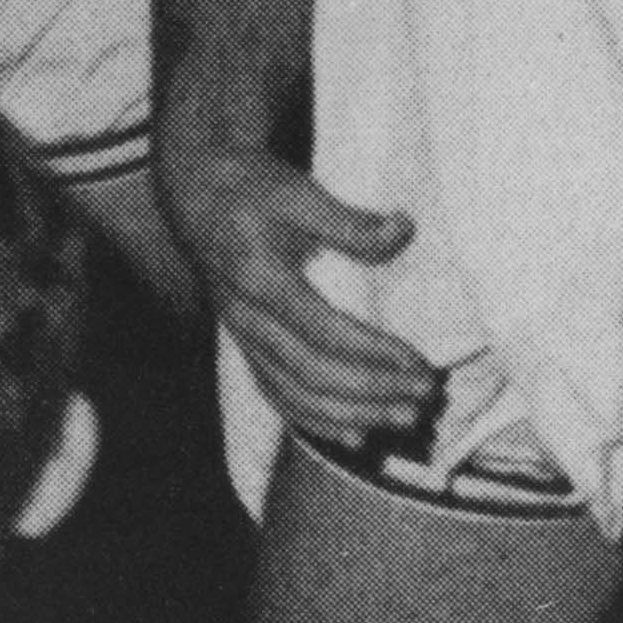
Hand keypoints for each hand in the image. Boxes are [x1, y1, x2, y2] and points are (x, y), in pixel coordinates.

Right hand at [155, 118, 437, 446]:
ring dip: (352, 414)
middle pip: (310, 373)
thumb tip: (402, 229)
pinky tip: (356, 435)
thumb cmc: (252, 187)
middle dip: (371, 392)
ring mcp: (243, 337)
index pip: (322, 331)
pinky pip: (279, 396)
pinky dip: (317, 420)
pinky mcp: (247, 346)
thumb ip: (348, 220)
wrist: (198, 192)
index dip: (373, 353)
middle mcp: (246, 318)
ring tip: (403, 420)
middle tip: (424, 398)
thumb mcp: (298, 191)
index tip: (418, 363)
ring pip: (294, 394)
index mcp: (258, 279)